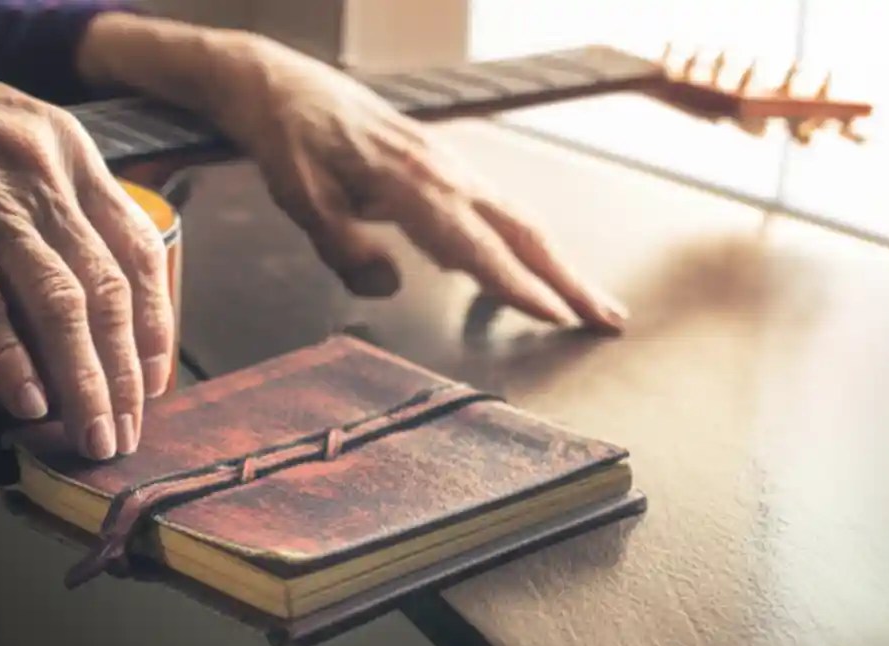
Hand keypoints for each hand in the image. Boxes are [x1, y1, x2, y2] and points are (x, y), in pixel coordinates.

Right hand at [0, 28, 171, 458]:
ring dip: (83, 380)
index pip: (138, 249)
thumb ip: (70, 201)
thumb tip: (107, 293)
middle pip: (106, 288)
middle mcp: (41, 173)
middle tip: (128, 431)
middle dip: (124, 372)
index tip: (155, 380)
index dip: (154, 322)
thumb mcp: (23, 138)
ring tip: (93, 433)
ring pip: (57, 303)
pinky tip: (28, 402)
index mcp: (73, 154)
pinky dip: (9, 359)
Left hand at [208, 36, 628, 331]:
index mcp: (410, 182)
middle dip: (568, 278)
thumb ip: (343, 246)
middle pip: (521, 230)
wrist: (279, 83)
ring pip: (517, 217)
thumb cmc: (288, 139)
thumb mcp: (298, 198)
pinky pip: (495, 206)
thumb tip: (387, 286)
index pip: (478, 246)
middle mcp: (442, 171)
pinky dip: (524, 241)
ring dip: (557, 261)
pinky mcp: (440, 163)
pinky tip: (530, 264)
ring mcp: (446, 164)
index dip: (519, 286)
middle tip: (608, 319)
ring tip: (588, 301)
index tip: (558, 318)